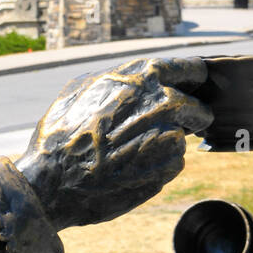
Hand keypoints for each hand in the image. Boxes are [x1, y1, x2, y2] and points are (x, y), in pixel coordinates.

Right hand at [15, 57, 212, 230]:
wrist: (54, 182)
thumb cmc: (61, 135)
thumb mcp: (81, 89)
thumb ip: (118, 79)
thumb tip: (136, 77)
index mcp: (144, 76)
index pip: (191, 70)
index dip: (193, 81)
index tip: (192, 89)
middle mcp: (165, 101)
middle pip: (198, 107)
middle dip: (188, 118)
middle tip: (165, 130)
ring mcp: (171, 135)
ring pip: (182, 136)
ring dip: (165, 145)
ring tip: (131, 156)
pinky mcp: (170, 166)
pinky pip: (173, 163)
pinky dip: (158, 167)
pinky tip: (130, 171)